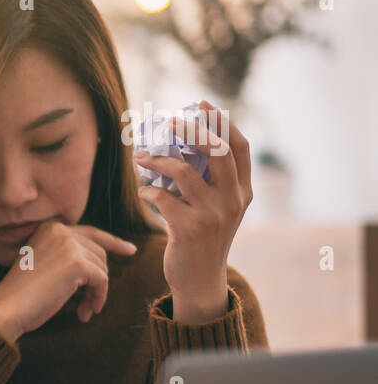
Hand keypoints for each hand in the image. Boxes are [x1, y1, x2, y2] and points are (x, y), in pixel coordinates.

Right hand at [0, 221, 138, 342]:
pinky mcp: (77, 263)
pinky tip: (86, 311)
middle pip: (99, 253)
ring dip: (96, 293)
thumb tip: (101, 262)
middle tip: (89, 304)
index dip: (113, 242)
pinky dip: (97, 297)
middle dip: (97, 280)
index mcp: (50, 228)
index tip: (130, 250)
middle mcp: (60, 230)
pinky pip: (102, 280)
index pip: (90, 232)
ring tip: (84, 310)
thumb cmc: (22, 294)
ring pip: (102, 268)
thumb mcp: (43, 264)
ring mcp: (69, 244)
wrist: (7, 307)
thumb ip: (66, 255)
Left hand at [134, 101, 251, 322]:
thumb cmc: (203, 239)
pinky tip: (143, 190)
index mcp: (243, 192)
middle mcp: (233, 200)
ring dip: (157, 161)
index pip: (240, 147)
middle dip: (192, 130)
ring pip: (183, 171)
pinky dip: (148, 190)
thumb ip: (210, 182)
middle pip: (215, 151)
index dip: (223, 122)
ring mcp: (212, 215)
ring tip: (141, 158)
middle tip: (170, 121)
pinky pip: (162, 197)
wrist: (200, 280)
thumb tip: (181, 145)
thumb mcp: (217, 209)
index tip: (203, 103)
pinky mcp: (189, 229)